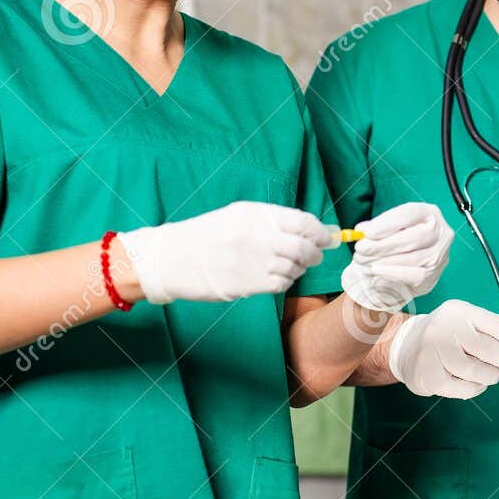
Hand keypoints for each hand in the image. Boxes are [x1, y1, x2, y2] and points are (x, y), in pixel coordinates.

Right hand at [118, 201, 337, 303]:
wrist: (171, 258)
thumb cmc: (207, 235)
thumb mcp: (238, 216)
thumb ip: (274, 221)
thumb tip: (313, 230)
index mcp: (257, 214)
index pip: (304, 222)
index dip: (321, 233)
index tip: (327, 238)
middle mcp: (259, 236)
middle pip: (305, 248)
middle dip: (315, 254)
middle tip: (314, 257)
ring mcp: (254, 261)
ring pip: (295, 268)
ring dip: (298, 269)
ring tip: (289, 266)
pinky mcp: (248, 284)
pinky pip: (281, 284)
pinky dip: (285, 282)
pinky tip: (276, 278)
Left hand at [340, 201, 454, 312]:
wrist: (408, 266)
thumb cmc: (398, 241)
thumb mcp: (387, 229)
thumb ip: (376, 228)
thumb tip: (361, 231)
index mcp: (428, 213)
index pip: (410, 214)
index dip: (387, 223)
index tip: (367, 232)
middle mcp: (440, 232)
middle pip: (412, 238)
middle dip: (382, 245)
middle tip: (360, 248)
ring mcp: (440, 255)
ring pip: (412, 258)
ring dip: (384, 261)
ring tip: (363, 260)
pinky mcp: (434, 274)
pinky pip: (414, 276)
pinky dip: (392, 273)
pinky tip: (376, 270)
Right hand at [388, 299, 498, 398]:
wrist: (406, 346)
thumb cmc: (449, 334)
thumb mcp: (472, 324)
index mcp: (459, 311)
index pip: (493, 324)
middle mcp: (443, 328)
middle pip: (486, 348)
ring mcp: (432, 352)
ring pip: (475, 371)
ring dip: (491, 376)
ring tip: (493, 374)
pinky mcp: (427, 376)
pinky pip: (462, 389)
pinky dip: (475, 389)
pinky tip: (475, 383)